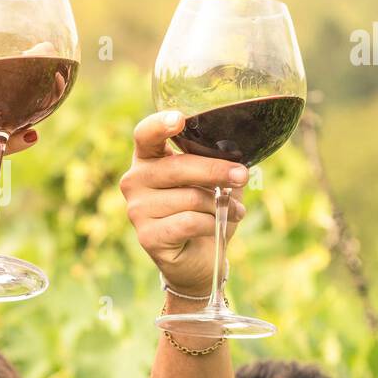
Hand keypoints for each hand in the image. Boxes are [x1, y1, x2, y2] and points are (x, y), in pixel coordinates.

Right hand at [120, 111, 248, 295]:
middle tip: (242, 175)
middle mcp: (135, 181)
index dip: (160, 125)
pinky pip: (189, 222)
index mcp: (148, 159)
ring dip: (220, 204)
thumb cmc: (204, 212)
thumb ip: (216, 164)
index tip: (180, 119)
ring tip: (234, 211)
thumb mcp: (211, 182)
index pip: (146, 135)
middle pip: (177, 167)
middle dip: (216, 171)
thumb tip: (236, 155)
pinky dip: (212, 223)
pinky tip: (219, 226)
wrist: (198, 259)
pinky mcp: (147, 236)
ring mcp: (137, 209)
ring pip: (189, 197)